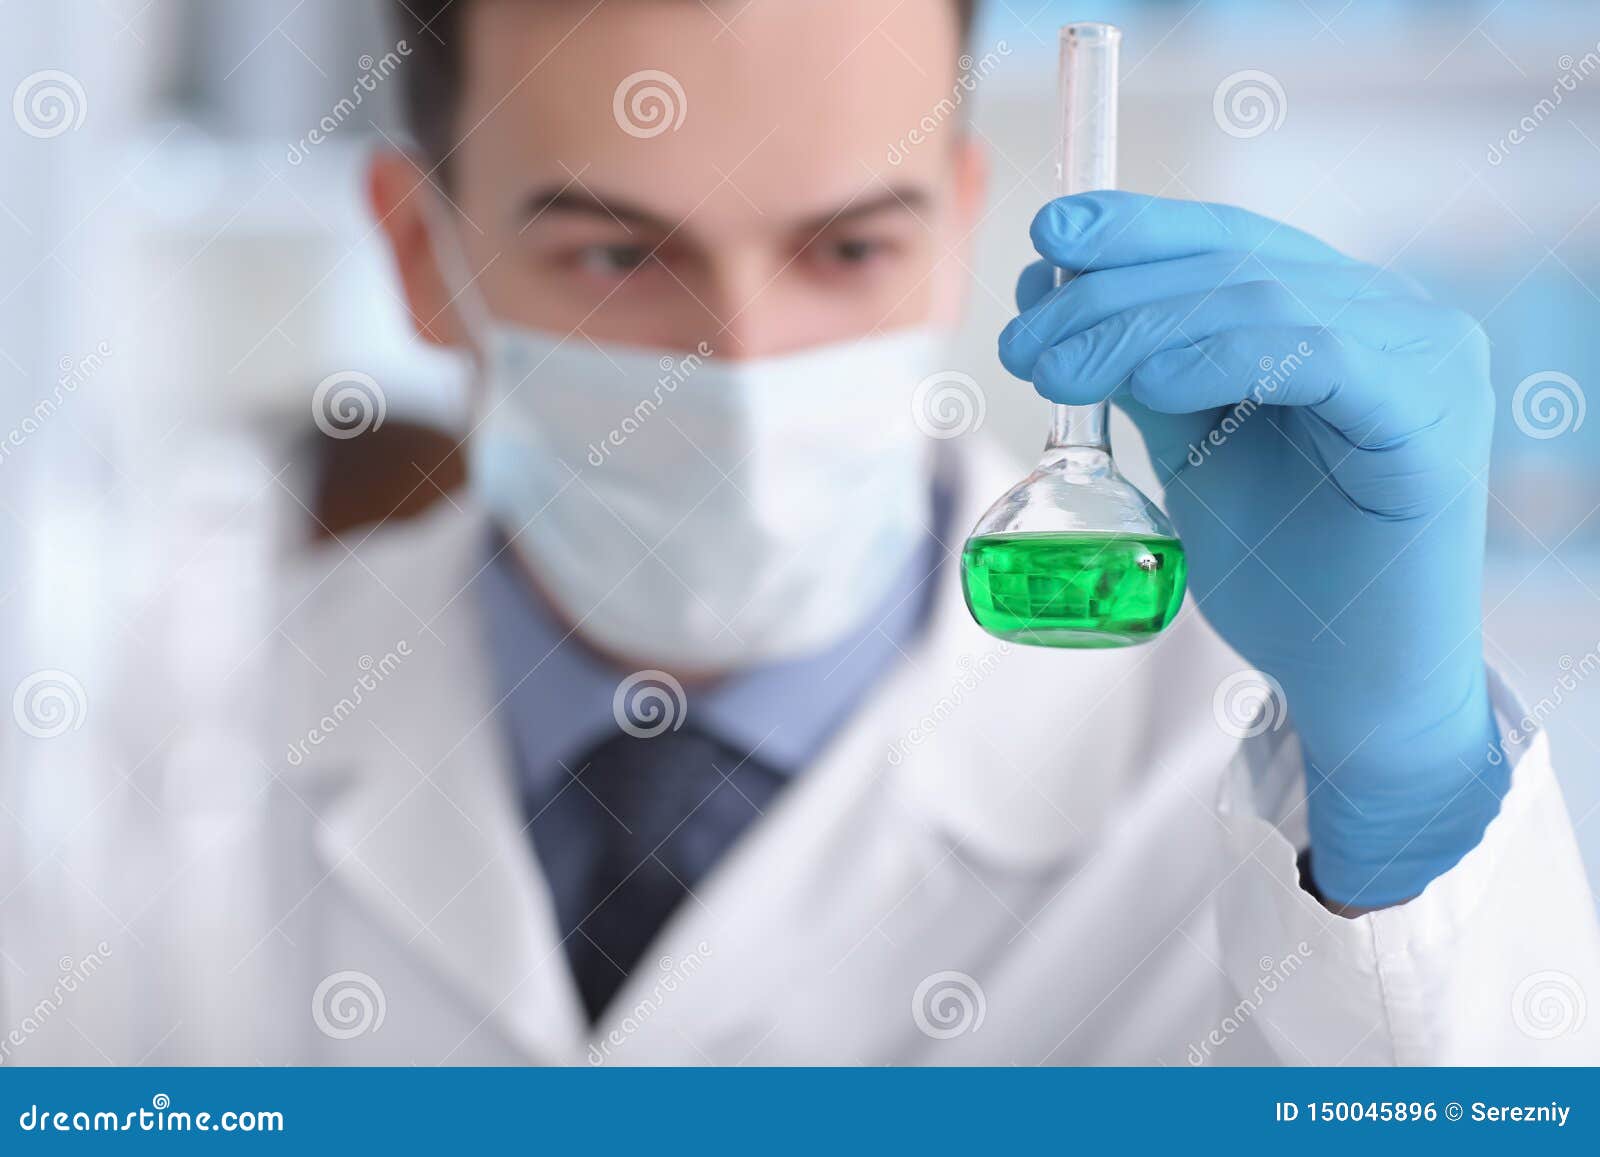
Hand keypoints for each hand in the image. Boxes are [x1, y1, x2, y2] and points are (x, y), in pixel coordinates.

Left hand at [998, 191, 1503, 908]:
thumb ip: (1145, 372)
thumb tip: (1056, 300)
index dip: (1135, 228)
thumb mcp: (1193, 450)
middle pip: (1236, 262)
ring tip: (1056, 370)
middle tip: (1025, 337)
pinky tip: (1151, 381)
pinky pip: (1317, 355)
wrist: (1355, 681)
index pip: (1231, 240)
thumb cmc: (1281, 569)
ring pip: (1262, 299)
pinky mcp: (1433, 416)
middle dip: (1111, 289)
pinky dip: (1221, 356)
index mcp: (1343, 312)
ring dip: (1140, 325)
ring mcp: (1427, 357)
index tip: (1044, 240)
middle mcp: (1396, 317)